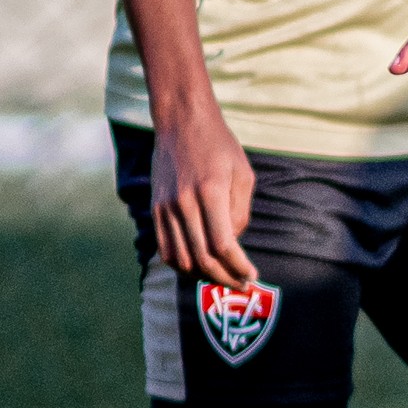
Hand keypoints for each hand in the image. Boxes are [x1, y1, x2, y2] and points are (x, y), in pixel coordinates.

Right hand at [149, 99, 257, 286]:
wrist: (181, 123)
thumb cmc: (220, 146)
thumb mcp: (243, 174)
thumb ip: (240, 211)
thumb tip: (234, 242)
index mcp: (210, 193)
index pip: (223, 244)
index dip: (238, 266)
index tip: (252, 275)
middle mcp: (183, 203)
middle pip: (201, 257)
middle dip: (224, 277)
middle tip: (241, 284)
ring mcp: (165, 207)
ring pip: (180, 258)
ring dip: (202, 275)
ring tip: (222, 279)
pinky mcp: (155, 209)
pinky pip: (164, 247)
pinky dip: (180, 264)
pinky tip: (198, 268)